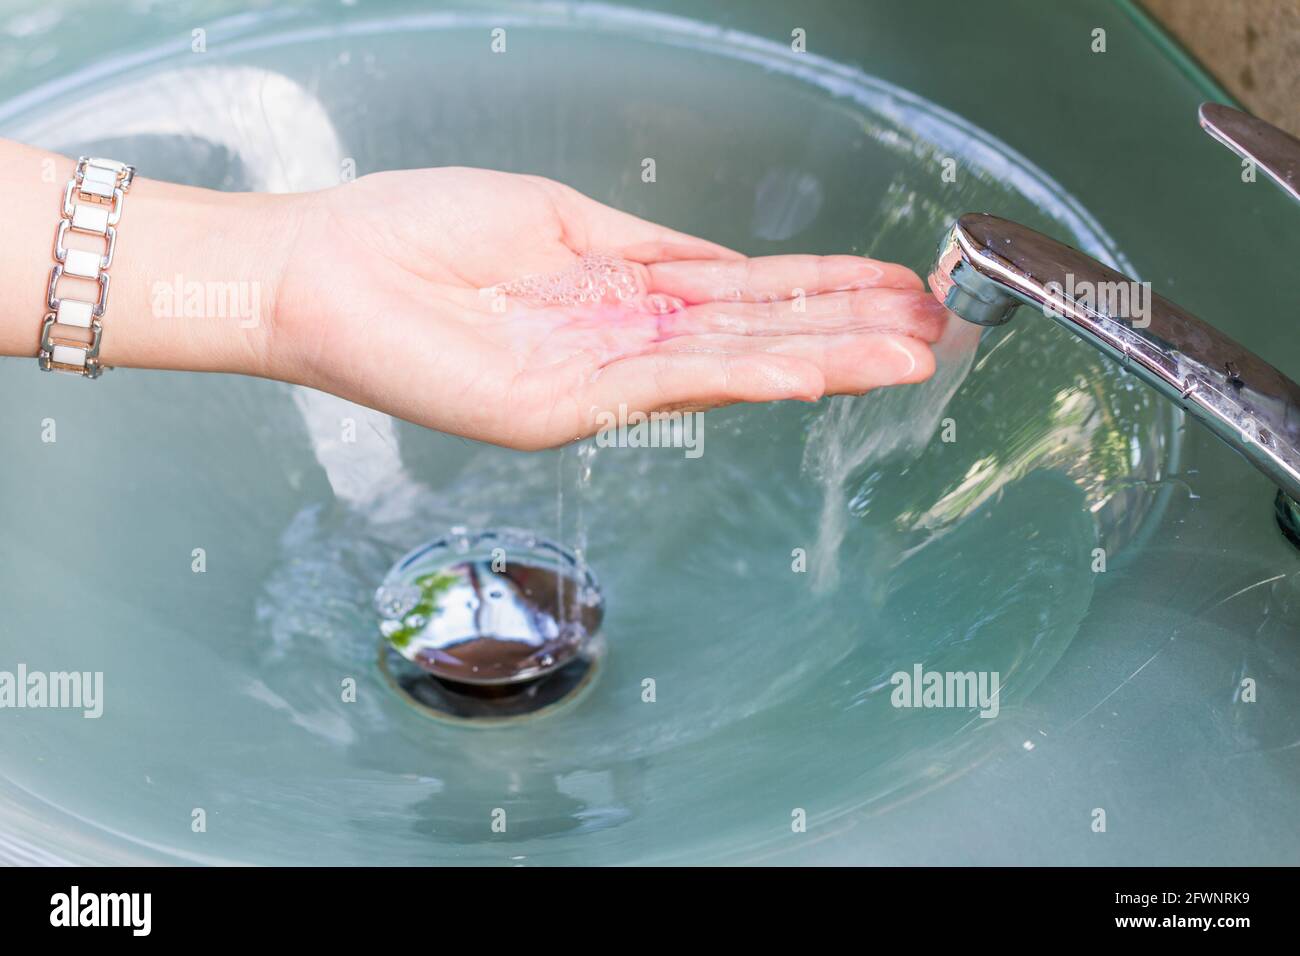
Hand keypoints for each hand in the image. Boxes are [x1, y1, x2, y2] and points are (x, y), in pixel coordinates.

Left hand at [266, 167, 948, 449]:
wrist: (324, 268)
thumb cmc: (423, 233)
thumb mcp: (560, 223)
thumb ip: (648, 255)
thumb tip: (728, 269)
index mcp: (625, 301)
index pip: (746, 297)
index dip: (825, 292)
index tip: (900, 286)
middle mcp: (624, 351)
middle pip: (757, 340)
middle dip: (850, 334)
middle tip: (941, 331)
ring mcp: (597, 386)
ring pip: (729, 370)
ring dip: (823, 363)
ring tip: (909, 355)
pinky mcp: (557, 409)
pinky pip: (665, 387)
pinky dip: (742, 376)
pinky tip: (807, 372)